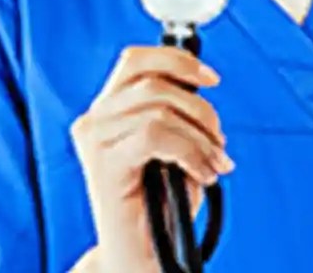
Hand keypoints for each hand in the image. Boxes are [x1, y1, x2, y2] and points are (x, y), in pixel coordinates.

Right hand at [70, 46, 233, 272]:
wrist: (146, 255)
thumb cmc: (163, 204)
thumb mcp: (176, 146)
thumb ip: (178, 112)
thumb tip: (201, 84)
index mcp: (108, 110)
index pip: (136, 60)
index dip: (177, 60)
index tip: (212, 79)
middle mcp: (93, 121)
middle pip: (153, 82)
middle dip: (200, 109)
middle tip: (219, 142)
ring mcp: (94, 142)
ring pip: (159, 110)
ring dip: (201, 138)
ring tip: (215, 164)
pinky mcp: (102, 166)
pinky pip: (155, 136)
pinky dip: (191, 153)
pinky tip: (203, 175)